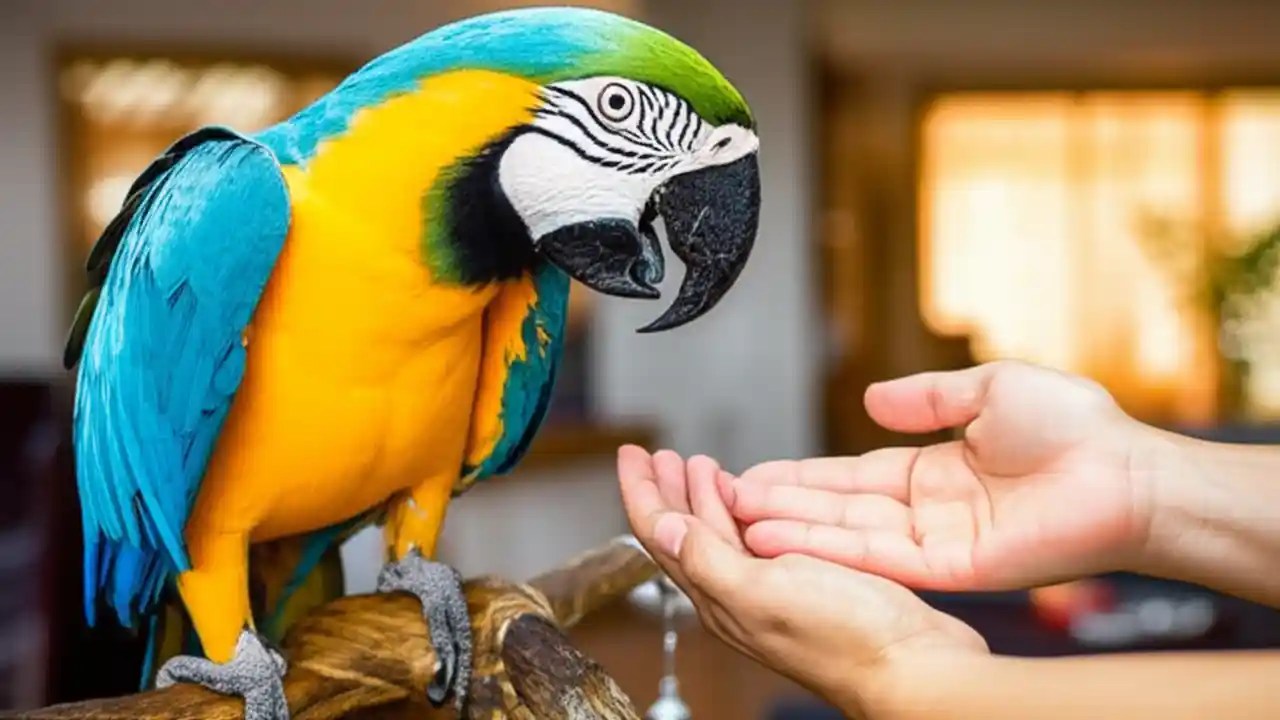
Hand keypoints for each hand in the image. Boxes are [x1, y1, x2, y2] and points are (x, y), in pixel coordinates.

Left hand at [617, 446, 987, 716]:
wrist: (912, 667)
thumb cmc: (847, 638)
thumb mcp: (766, 592)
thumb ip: (709, 562)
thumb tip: (662, 529)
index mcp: (719, 597)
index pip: (663, 536)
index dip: (643, 492)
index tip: (630, 453)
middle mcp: (737, 595)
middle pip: (685, 534)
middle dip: (668, 490)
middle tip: (659, 454)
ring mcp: (770, 591)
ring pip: (721, 536)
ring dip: (704, 497)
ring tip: (697, 465)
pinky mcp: (804, 584)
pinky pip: (756, 542)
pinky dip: (743, 512)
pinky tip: (750, 500)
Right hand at [724, 360, 1163, 590]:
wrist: (1128, 472)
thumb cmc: (1076, 426)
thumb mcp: (988, 390)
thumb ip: (926, 397)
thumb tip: (871, 397)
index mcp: (935, 471)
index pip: (851, 476)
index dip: (802, 476)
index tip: (752, 475)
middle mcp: (927, 510)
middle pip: (838, 507)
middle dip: (781, 502)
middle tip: (722, 499)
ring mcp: (936, 541)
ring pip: (848, 535)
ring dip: (792, 528)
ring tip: (735, 521)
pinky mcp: (951, 566)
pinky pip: (879, 557)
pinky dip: (830, 548)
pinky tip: (784, 539)